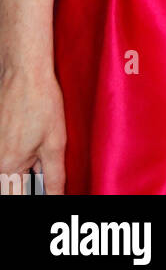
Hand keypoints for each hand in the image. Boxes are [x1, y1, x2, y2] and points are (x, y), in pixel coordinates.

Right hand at [0, 64, 66, 193]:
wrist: (24, 71)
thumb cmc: (41, 102)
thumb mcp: (55, 143)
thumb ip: (55, 177)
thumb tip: (57, 196)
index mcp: (8, 167)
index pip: (19, 197)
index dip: (36, 196)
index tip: (46, 190)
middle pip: (10, 186)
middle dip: (27, 184)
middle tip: (42, 172)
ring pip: (7, 171)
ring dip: (23, 171)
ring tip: (38, 150)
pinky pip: (5, 155)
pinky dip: (19, 155)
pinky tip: (31, 138)